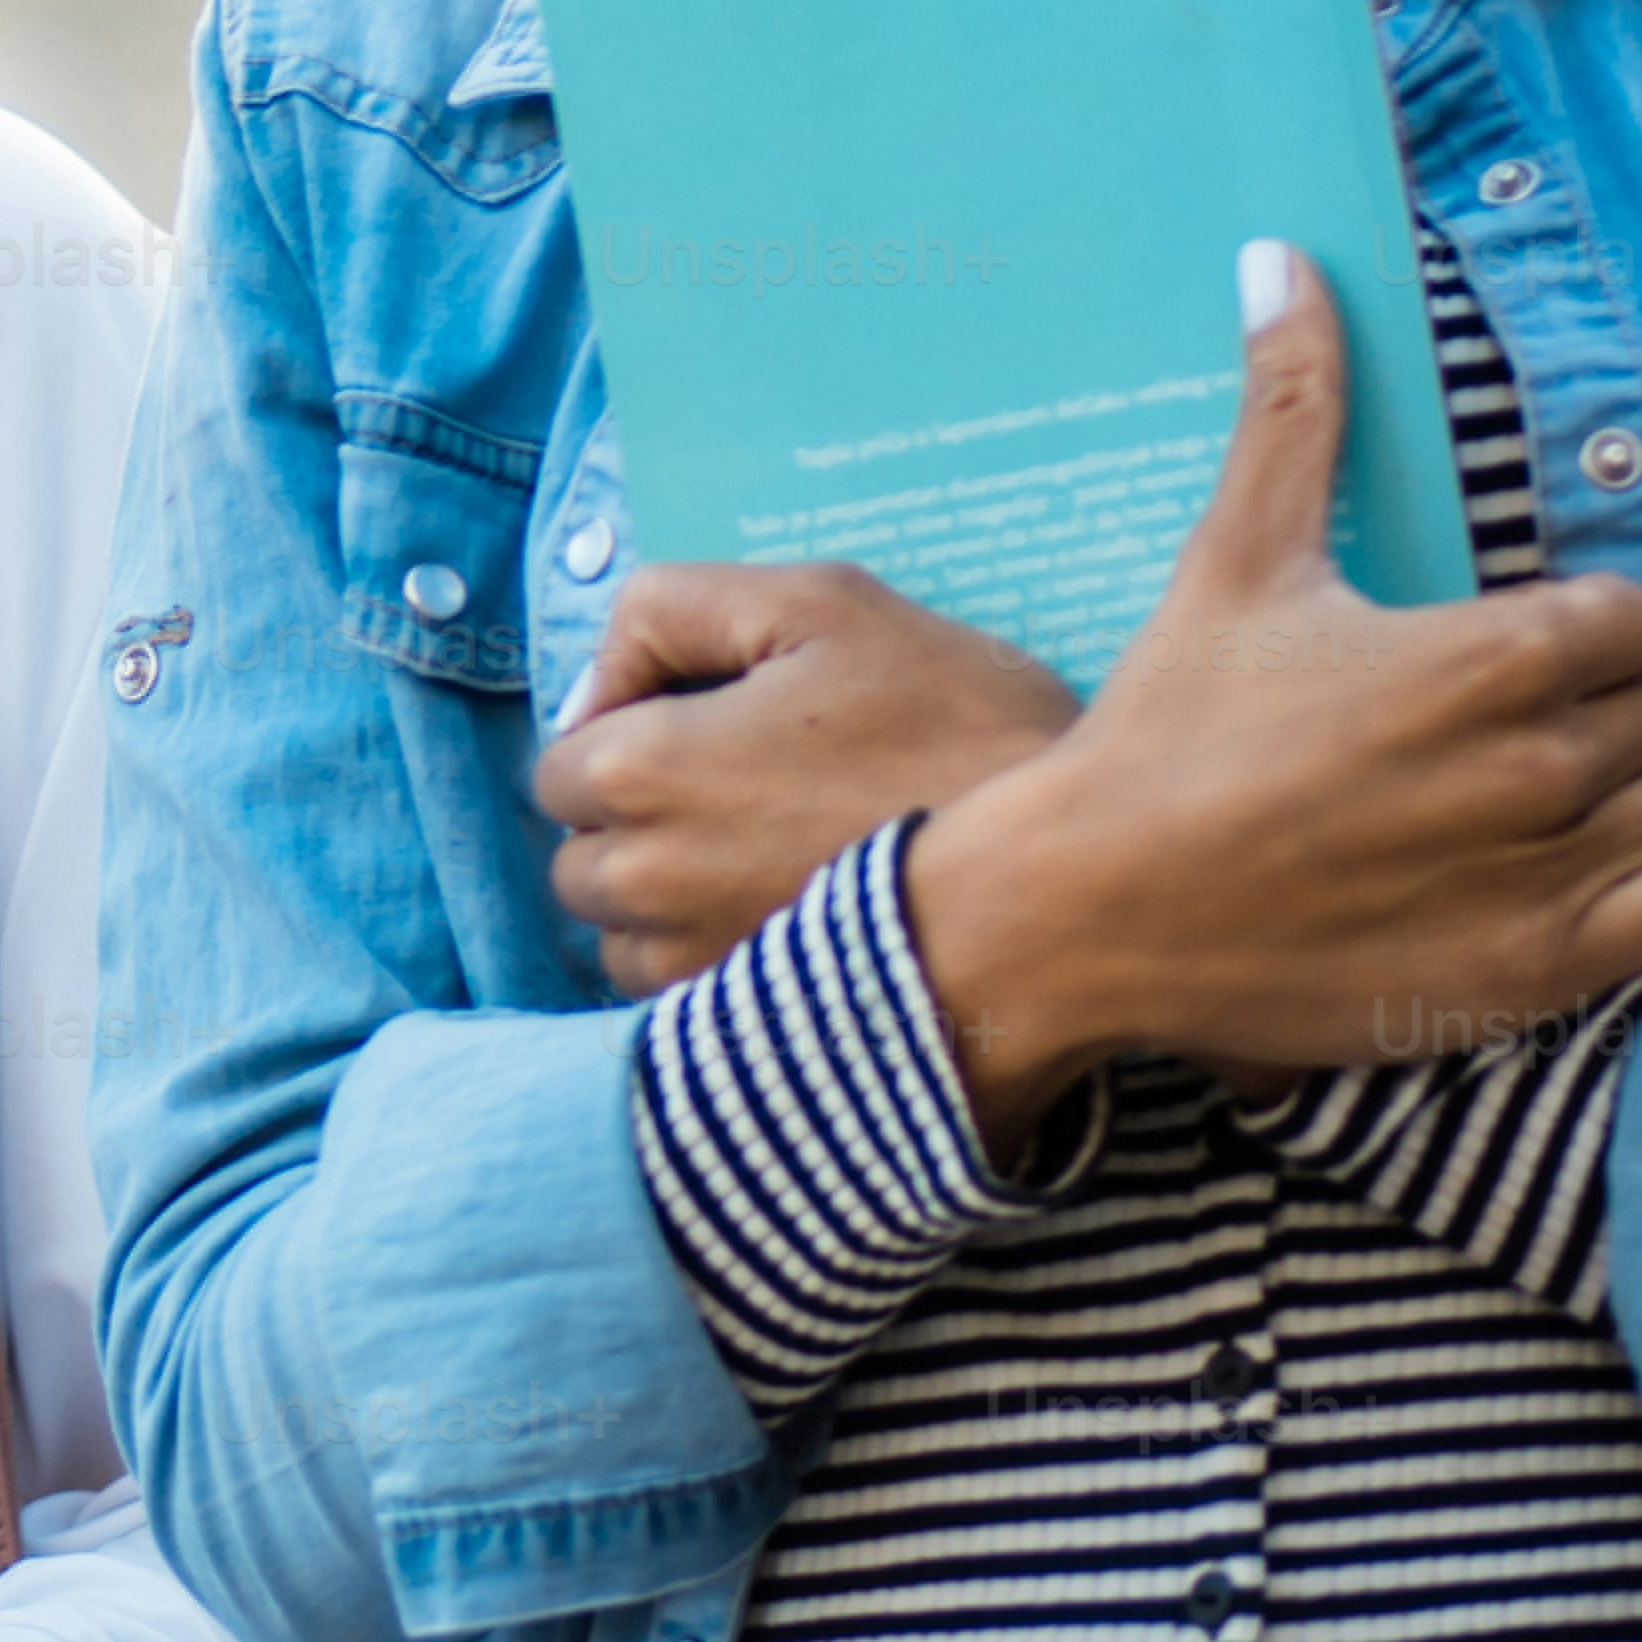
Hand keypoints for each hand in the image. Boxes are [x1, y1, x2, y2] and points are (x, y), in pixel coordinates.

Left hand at [536, 560, 1077, 990]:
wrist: (1081, 868)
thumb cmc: (954, 718)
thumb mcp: (818, 604)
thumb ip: (673, 610)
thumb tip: (593, 690)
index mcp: (637, 771)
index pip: (560, 766)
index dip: (632, 739)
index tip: (717, 734)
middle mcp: (639, 885)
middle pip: (582, 857)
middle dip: (639, 827)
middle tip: (755, 798)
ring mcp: (690, 972)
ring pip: (623, 938)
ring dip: (669, 906)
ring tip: (780, 864)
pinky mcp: (747, 1037)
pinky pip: (682, 1003)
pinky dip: (716, 969)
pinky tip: (799, 928)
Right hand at [904, 244, 1641, 1152]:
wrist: (1090, 909)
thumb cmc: (1163, 727)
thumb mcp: (1231, 560)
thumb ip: (1290, 409)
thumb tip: (1281, 258)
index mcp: (1489, 659)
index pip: (1633, 618)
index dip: (1572, 626)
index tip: (1497, 651)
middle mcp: (1539, 770)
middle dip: (1587, 711)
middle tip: (1482, 731)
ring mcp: (1544, 881)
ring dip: (1621, 801)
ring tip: (1519, 805)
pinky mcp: (1534, 977)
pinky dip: (1632, 897)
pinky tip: (1541, 879)